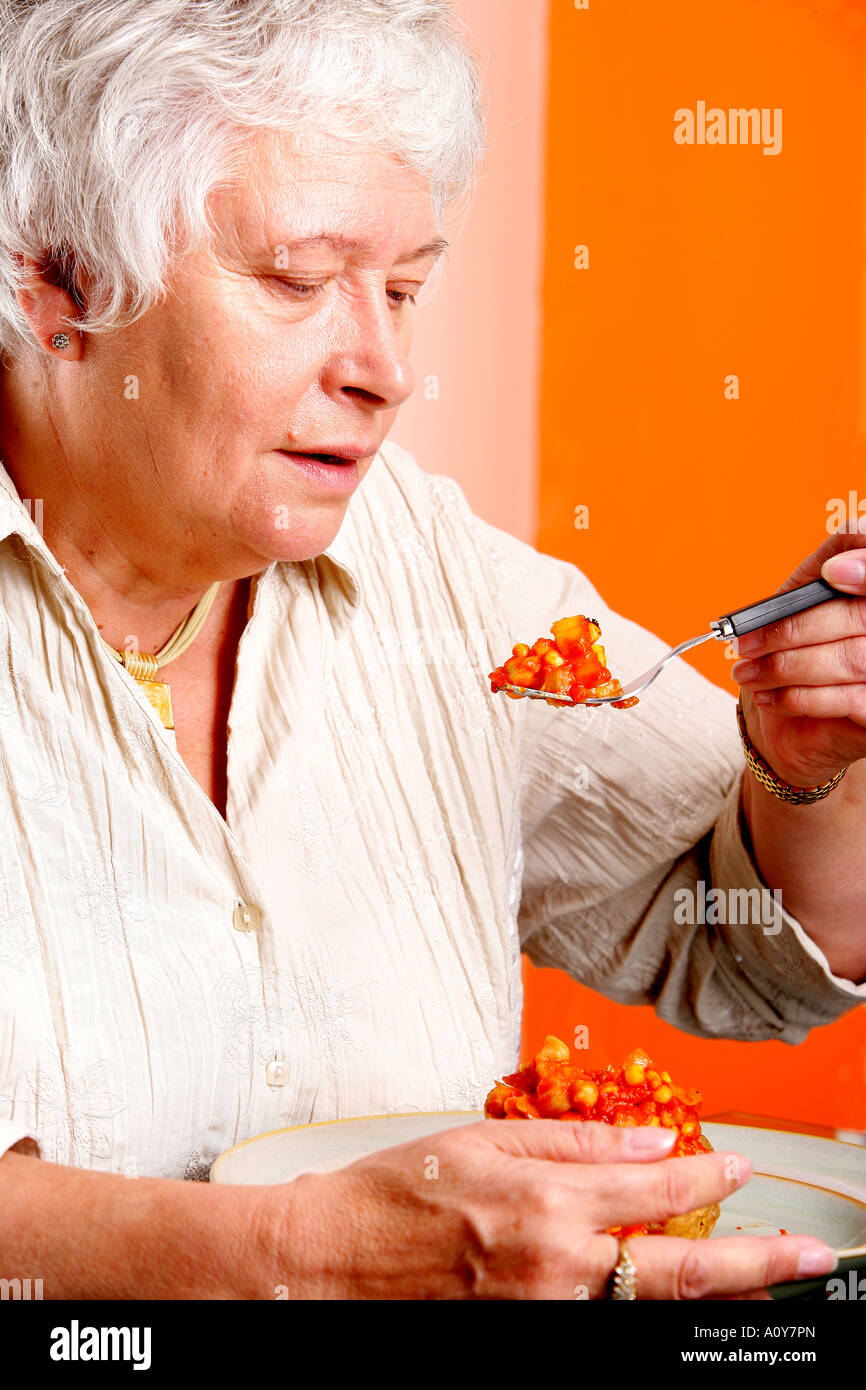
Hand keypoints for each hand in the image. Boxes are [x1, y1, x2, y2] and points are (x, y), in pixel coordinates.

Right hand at [270, 1120, 836, 1298]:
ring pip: (651, 1309)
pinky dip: (646, 1309)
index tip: (737, 1162)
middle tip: (809, 1258)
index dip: (705, 1172)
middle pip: (679, 1270)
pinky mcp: (529, 1339)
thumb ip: (571, 1142)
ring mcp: (546, 1315)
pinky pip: (603, 1325)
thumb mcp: (480, 1142)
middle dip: (755, 1261)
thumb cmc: (393, 1194)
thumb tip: (644, 1141)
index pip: (653, 1186)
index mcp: (546, 1204)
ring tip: (765, 1281)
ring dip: (713, 1294)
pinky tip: (673, 1296)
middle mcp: (557, 1268)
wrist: (329, 1263)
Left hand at [730, 519, 865, 784]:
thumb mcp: (798, 601)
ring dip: (786, 667)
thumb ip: (818, 573)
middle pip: (858, 616)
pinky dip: (799, 697)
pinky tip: (769, 697)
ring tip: (748, 674)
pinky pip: (847, 699)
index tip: (831, 572)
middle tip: (746, 644)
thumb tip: (837, 565)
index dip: (864, 569)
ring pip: (850, 658)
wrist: (790, 718)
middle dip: (793, 629)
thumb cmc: (796, 649)